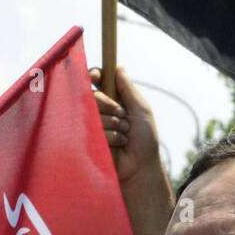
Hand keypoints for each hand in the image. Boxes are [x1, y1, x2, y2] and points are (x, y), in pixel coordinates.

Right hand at [90, 65, 162, 186]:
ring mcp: (94, 125)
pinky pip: (94, 129)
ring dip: (113, 123)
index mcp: (115, 99)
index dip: (94, 75)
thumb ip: (128, 89)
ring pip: (93, 113)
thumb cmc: (144, 139)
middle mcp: (102, 110)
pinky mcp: (89, 139)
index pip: (98, 80)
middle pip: (92, 95)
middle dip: (108, 104)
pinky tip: (119, 144)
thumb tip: (118, 67)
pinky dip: (110, 135)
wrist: (140, 167)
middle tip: (123, 115)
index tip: (95, 76)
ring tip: (125, 135)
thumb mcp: (141, 110)